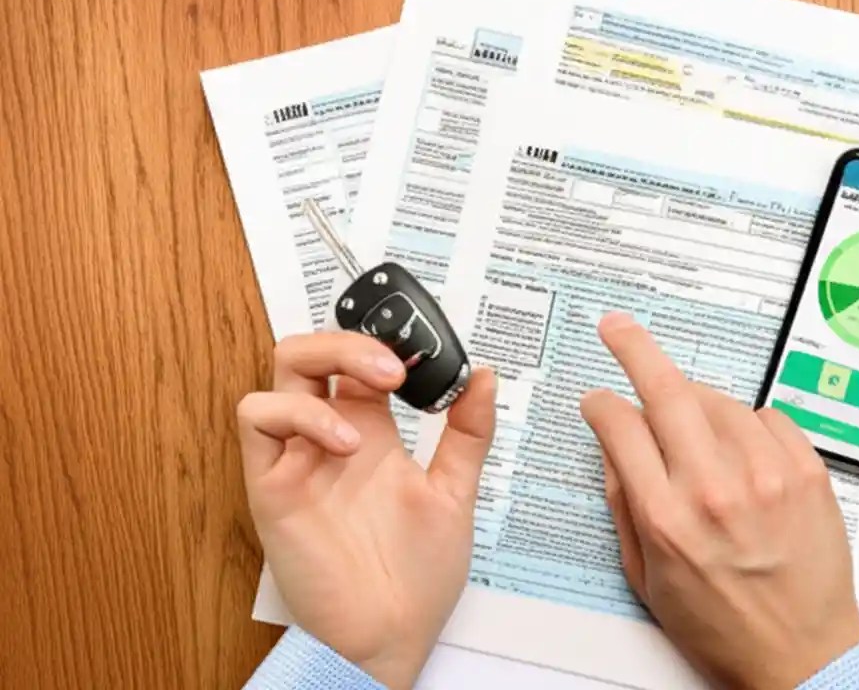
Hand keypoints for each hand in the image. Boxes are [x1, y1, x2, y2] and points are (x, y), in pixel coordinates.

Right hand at [236, 332, 495, 689]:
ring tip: (378, 390)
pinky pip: (258, 419)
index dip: (387, 342)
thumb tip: (485, 375)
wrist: (388, 636)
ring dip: (325, 359)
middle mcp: (333, 438)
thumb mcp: (456, 493)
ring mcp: (299, 457)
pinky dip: (299, 412)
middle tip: (396, 365)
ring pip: (282, 369)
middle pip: (316, 352)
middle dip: (351, 338)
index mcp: (375, 435)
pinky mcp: (272, 484)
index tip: (426, 346)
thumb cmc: (417, 577)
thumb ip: (469, 433)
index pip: (363, 362)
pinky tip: (345, 442)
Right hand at [580, 313, 858, 689]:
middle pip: (666, 388)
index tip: (598, 400)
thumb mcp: (646, 578)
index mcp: (666, 516)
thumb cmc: (723, 626)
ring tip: (697, 434)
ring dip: (698, 403)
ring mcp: (767, 475)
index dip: (601, 405)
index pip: (621, 427)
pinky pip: (768, 416)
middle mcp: (715, 488)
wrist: (802, 654)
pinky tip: (743, 452)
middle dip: (633, 348)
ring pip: (719, 400)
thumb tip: (614, 450)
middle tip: (617, 328)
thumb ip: (625, 507)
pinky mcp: (808, 471)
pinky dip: (749, 424)